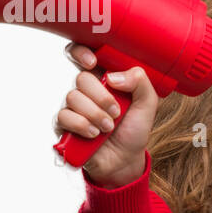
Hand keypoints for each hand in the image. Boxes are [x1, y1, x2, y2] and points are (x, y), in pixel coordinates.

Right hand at [55, 42, 158, 186]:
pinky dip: (82, 125)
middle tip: (116, 112)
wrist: (125, 160)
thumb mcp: (148, 104)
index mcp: (105, 78)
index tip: (93, 63)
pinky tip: (94, 134)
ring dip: (95, 114)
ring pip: (73, 97)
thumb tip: (114, 76)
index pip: (84, 54)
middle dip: (101, 97)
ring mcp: (74, 106)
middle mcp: (87, 89)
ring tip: (108, 127)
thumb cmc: (134, 129)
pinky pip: (64, 116)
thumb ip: (141, 83)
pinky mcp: (64, 124)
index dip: (81, 52)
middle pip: (81, 78)